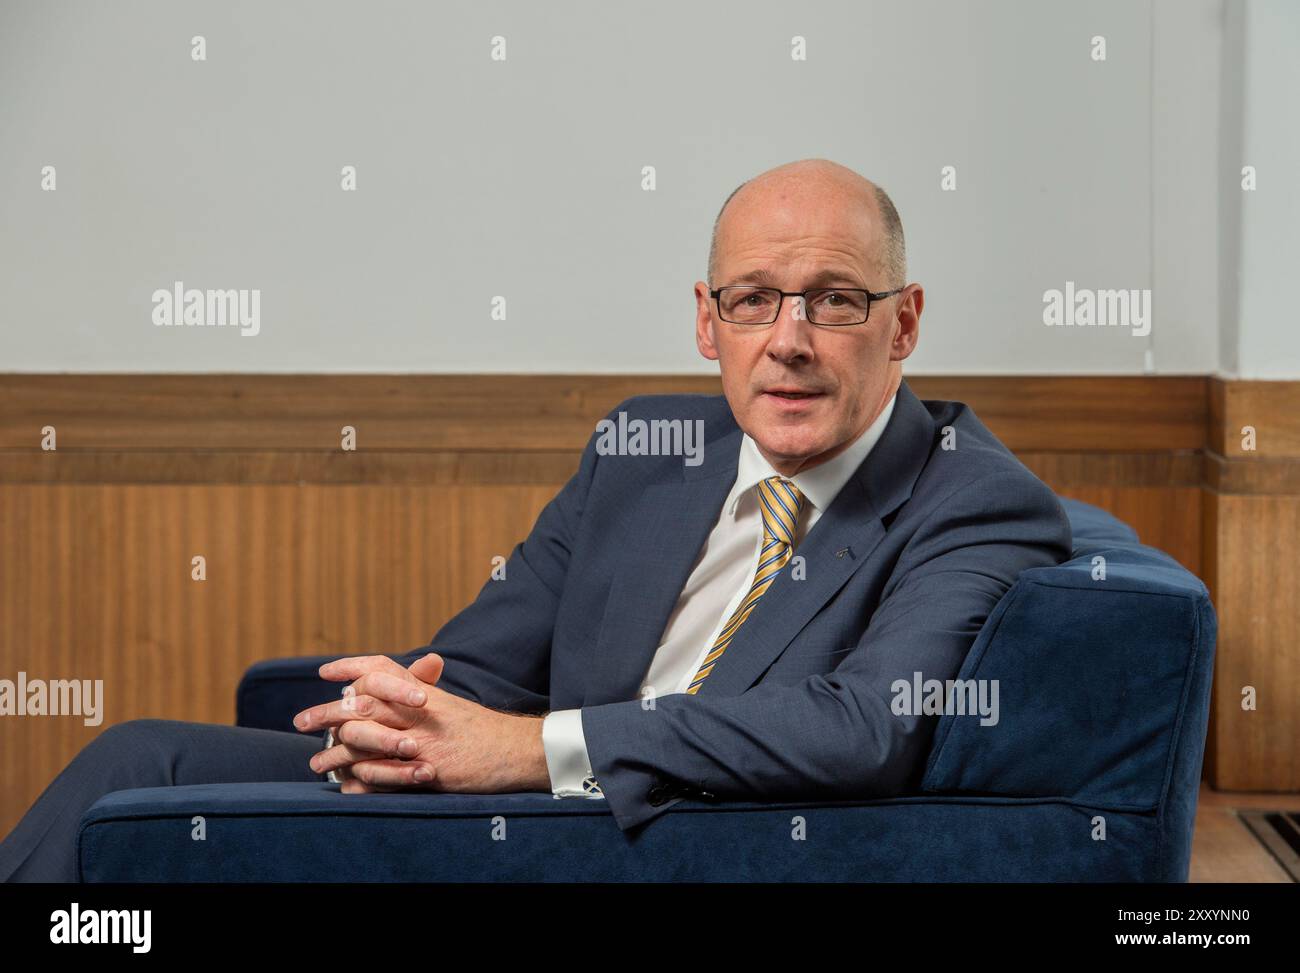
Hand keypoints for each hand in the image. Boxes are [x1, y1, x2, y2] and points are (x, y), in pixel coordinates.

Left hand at [295, 653, 549, 794]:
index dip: (353, 667)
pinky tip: (347, 785)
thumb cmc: (486, 733)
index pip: (383, 668)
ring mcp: (425, 740)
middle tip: (301, 721)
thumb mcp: (452, 709)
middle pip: (364, 703)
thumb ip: (424, 698)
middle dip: (328, 712)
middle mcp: (422, 712)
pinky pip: (387, 772)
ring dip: (337, 752)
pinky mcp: (431, 768)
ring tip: (316, 764)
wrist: (520, 750)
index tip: (326, 672)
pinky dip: (364, 779)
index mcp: (426, 694)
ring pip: (368, 737)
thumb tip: (397, 691)